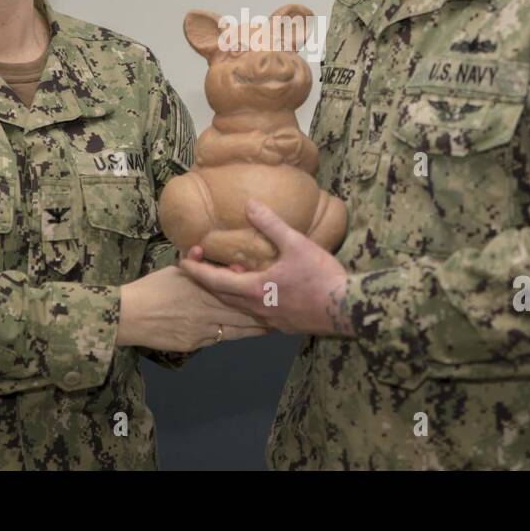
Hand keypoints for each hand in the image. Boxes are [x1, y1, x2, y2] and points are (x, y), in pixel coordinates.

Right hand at [117, 265, 269, 352]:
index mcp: (204, 289)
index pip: (238, 293)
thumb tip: (200, 248)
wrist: (129, 316)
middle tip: (281, 313)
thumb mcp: (173, 270)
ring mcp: (201, 330)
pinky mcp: (194, 344)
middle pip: (243, 315)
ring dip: (253, 330)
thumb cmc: (150, 288)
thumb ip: (192, 261)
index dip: (257, 295)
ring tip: (270, 328)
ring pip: (235, 331)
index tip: (273, 292)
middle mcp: (207, 310)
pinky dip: (231, 336)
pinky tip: (242, 335)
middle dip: (263, 316)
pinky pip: (218, 340)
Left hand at [178, 199, 354, 336]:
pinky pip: (258, 314)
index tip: (181, 262)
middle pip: (224, 297)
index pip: (215, 282)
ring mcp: (272, 321)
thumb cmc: (321, 276)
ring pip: (241, 307)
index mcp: (255, 290)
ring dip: (231, 291)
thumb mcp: (296, 244)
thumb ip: (271, 224)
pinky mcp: (286, 325)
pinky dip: (249, 301)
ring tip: (231, 274)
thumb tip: (250, 204)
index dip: (197, 270)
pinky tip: (259, 293)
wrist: (348, 308)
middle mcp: (258, 309)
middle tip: (198, 266)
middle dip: (209, 281)